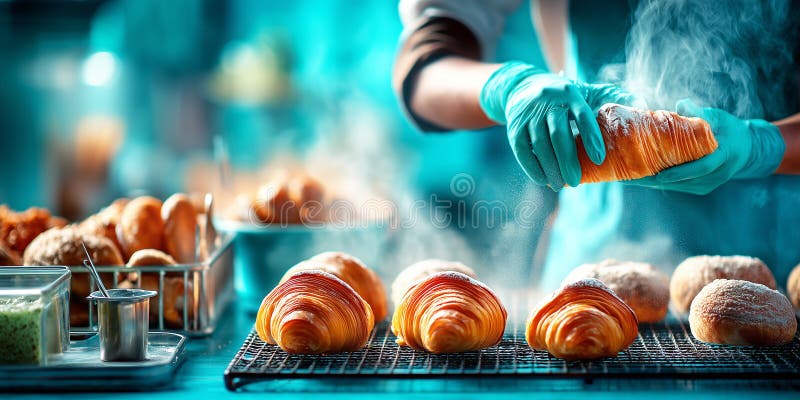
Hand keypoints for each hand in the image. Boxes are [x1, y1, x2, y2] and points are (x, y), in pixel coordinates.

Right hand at [480, 61, 642, 188]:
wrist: (522, 87)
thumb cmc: (565, 96)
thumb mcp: (588, 91)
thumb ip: (615, 99)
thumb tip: (644, 106)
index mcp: (570, 92)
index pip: (582, 115)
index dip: (591, 138)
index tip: (600, 159)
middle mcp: (547, 101)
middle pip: (558, 134)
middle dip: (568, 160)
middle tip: (577, 182)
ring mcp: (528, 114)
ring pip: (539, 145)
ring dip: (551, 168)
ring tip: (562, 185)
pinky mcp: (514, 127)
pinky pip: (522, 151)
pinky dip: (532, 168)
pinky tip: (543, 180)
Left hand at [626, 99, 784, 194]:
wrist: (745, 146)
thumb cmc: (727, 127)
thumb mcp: (717, 117)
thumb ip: (700, 113)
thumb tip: (681, 105)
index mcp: (725, 154)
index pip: (702, 166)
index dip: (681, 172)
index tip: (659, 174)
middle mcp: (720, 173)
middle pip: (688, 180)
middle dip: (661, 180)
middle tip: (636, 177)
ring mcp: (713, 182)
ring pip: (683, 186)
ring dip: (659, 184)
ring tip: (635, 179)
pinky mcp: (705, 187)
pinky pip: (683, 187)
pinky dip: (665, 183)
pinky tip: (646, 179)